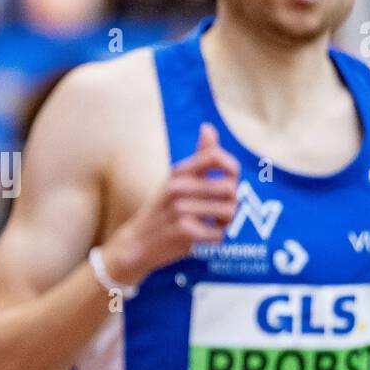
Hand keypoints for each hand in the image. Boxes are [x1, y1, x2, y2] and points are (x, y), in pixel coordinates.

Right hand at [102, 122, 239, 285]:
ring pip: (229, 211)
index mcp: (178, 171)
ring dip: (226, 222)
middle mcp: (179, 187)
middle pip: (230, 188)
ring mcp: (181, 209)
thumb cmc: (162, 209)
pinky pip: (219, 234)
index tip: (230, 179)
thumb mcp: (175, 179)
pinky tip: (202, 236)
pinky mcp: (185, 231)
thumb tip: (208, 127)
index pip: (214, 156)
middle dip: (232, 202)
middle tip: (220, 209)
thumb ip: (198, 156)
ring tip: (213, 223)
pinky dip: (215, 238)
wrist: (137, 243)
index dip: (232, 167)